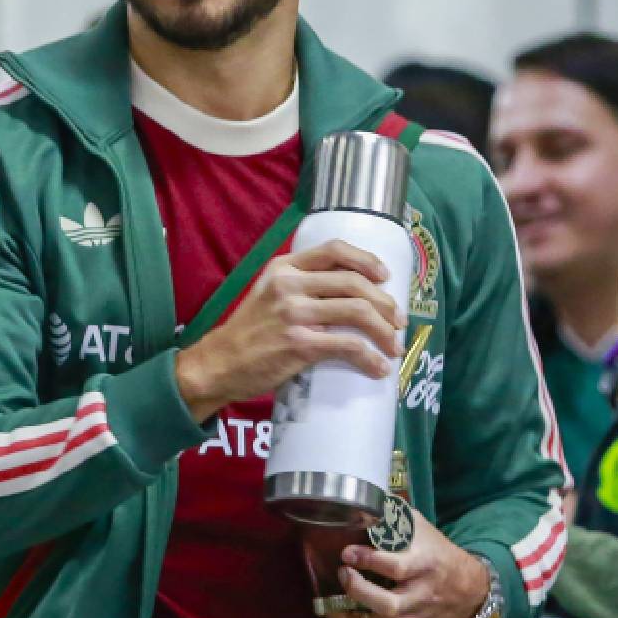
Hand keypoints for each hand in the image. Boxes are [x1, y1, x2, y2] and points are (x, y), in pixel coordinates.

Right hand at [175, 240, 405, 421]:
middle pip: (354, 283)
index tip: (385, 276)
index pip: (335, 249)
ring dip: (384, 331)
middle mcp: (290, 285)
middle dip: (385, 303)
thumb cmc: (249, 331)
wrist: (220, 363)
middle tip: (398, 320)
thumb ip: (300, 283)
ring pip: (357, 312)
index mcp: (284, 267)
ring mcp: (294, 313)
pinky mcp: (300, 344)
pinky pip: (348, 347)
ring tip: (394, 345)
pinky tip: (378, 368)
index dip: (367, 260)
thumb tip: (349, 290)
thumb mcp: (268, 292)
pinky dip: (370, 358)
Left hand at [322, 511, 488, 617]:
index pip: (396, 567)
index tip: (348, 553)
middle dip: (356, 590)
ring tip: (332, 600)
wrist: (471, 595)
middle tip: (343, 573)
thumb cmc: (440, 556)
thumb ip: (394, 519)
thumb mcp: (424, 531)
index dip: (368, 560)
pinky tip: (345, 612)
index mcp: (427, 566)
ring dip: (346, 616)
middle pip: (386, 604)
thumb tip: (363, 506)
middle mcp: (421, 597)